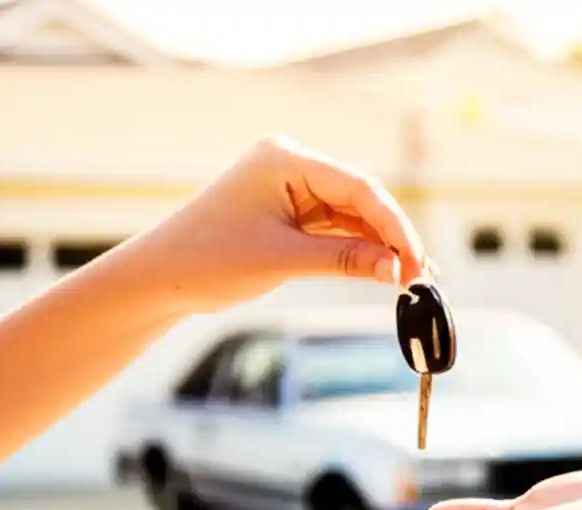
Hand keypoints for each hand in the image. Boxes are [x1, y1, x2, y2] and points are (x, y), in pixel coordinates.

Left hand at [115, 135, 427, 315]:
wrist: (160, 277)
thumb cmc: (209, 260)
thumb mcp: (283, 261)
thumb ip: (345, 261)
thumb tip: (398, 271)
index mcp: (285, 158)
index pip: (358, 187)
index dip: (394, 225)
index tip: (415, 262)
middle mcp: (291, 164)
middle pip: (360, 199)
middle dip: (391, 238)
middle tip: (421, 275)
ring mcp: (291, 186)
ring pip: (352, 215)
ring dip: (379, 246)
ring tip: (412, 278)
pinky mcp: (289, 210)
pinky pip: (335, 228)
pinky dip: (358, 250)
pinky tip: (385, 270)